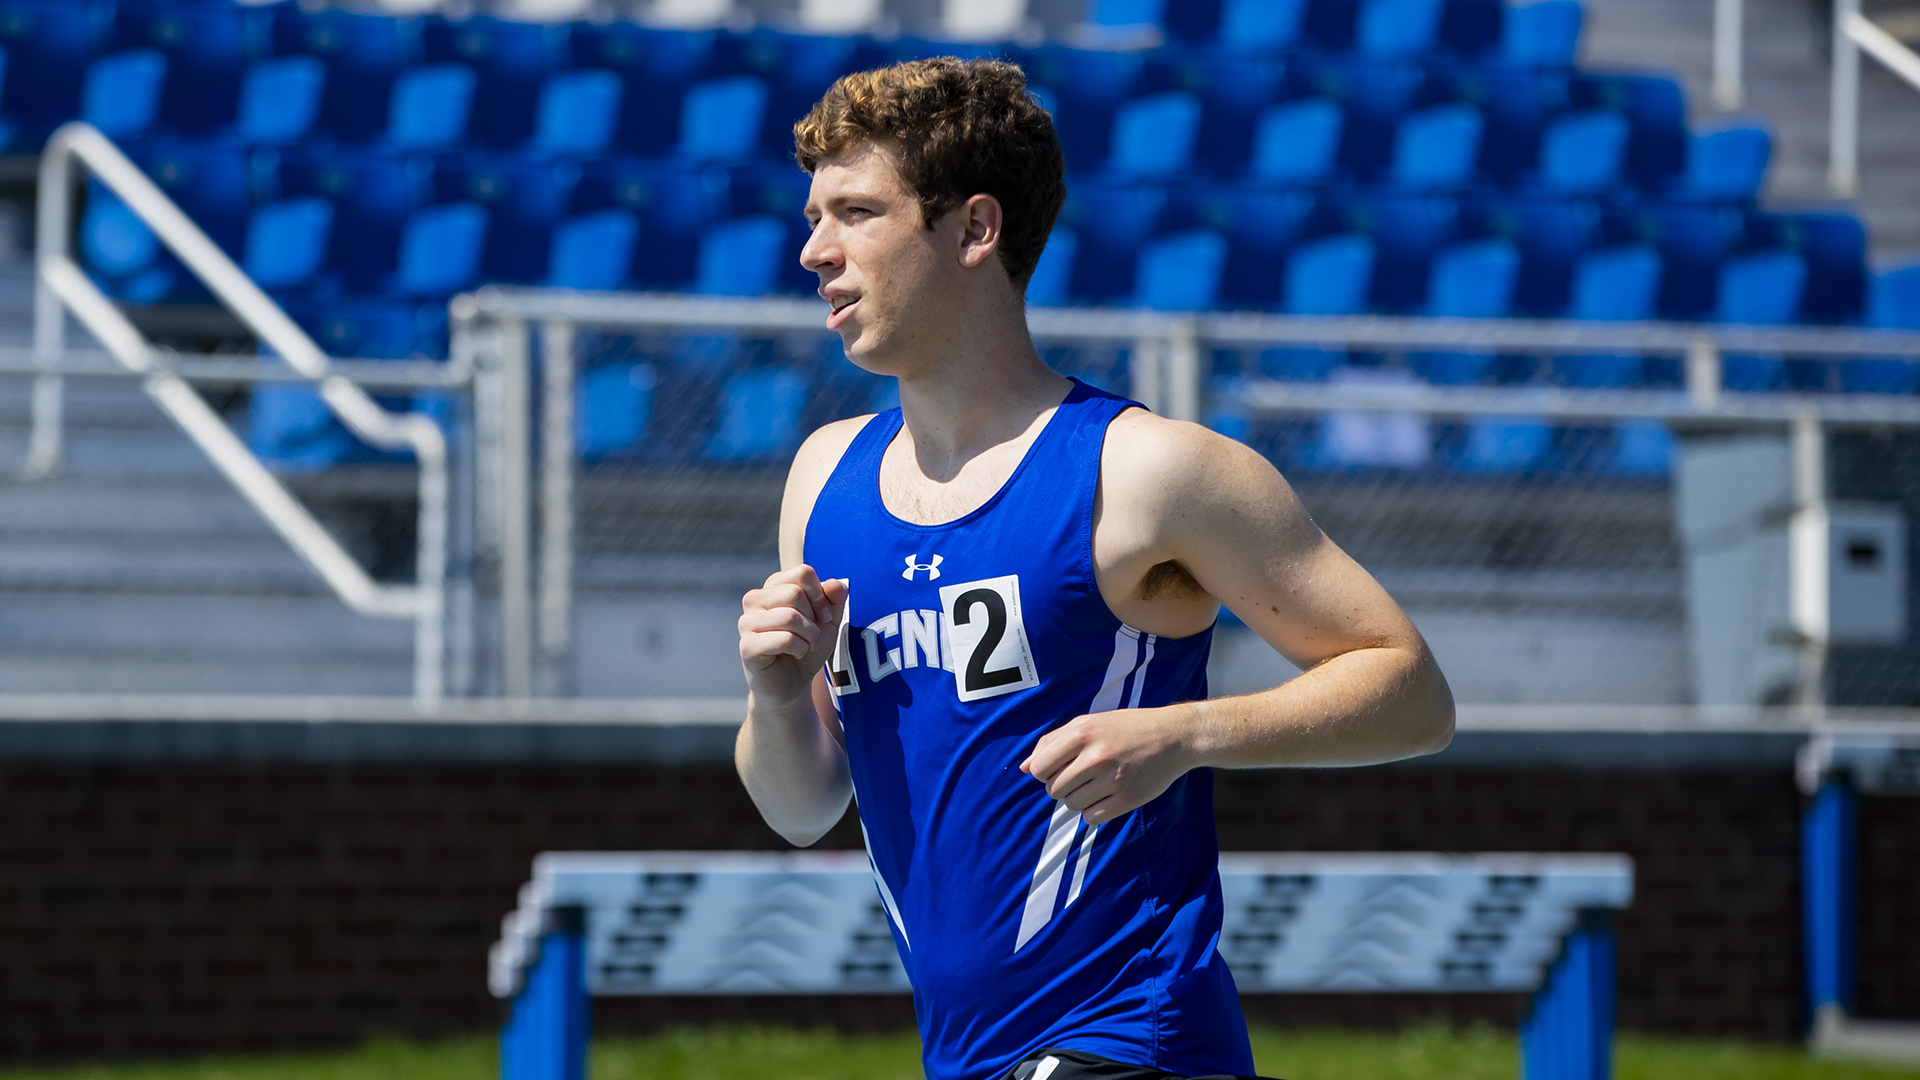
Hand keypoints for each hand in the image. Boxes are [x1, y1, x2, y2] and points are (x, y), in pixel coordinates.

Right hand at [739, 565, 847, 706]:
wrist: (794, 683)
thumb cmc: (808, 647)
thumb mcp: (829, 621)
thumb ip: (835, 599)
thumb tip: (835, 583)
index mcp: (773, 586)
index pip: (802, 573)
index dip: (821, 595)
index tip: (826, 616)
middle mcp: (755, 599)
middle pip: (795, 593)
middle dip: (814, 619)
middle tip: (813, 636)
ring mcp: (747, 622)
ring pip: (789, 616)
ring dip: (809, 636)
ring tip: (806, 646)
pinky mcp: (747, 646)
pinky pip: (784, 639)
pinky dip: (799, 649)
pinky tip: (794, 654)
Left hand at [1019, 708, 1198, 826]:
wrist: (1173, 737)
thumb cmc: (1125, 728)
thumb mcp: (1088, 723)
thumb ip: (1052, 741)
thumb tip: (1023, 767)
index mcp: (1082, 733)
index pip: (1038, 767)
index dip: (1043, 771)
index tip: (1057, 767)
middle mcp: (1096, 757)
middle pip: (1054, 789)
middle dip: (1061, 786)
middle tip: (1080, 776)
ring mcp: (1113, 780)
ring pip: (1071, 805)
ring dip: (1077, 799)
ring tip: (1094, 784)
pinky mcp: (1128, 799)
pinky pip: (1092, 818)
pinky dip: (1093, 811)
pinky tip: (1105, 796)